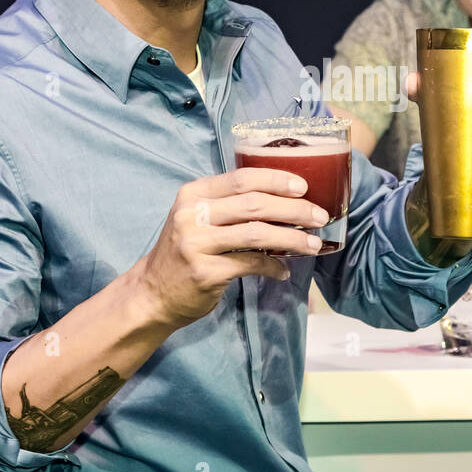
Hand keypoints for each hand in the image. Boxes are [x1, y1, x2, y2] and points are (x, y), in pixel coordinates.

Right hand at [128, 168, 330, 330]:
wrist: (152, 293)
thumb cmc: (184, 252)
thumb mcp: (197, 217)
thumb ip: (228, 204)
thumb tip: (283, 198)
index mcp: (193, 194)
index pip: (241, 178)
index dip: (276, 180)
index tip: (303, 186)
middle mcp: (192, 215)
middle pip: (254, 204)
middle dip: (294, 209)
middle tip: (319, 216)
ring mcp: (197, 244)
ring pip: (257, 234)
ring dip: (292, 239)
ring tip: (313, 244)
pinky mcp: (205, 272)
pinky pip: (251, 264)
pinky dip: (273, 267)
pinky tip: (284, 272)